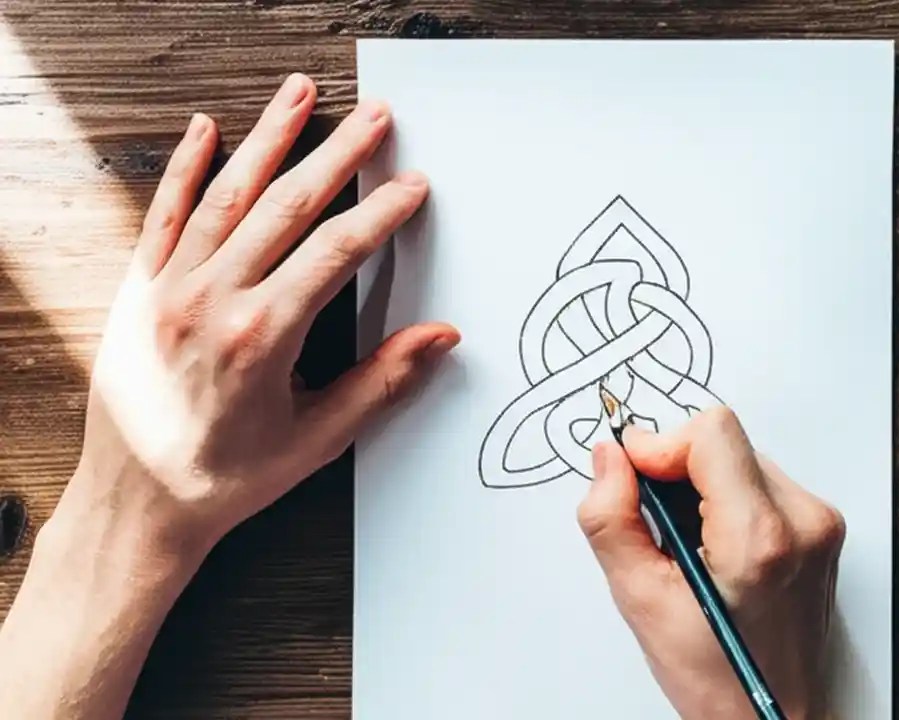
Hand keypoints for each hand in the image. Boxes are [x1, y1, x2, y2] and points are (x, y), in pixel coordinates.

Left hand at [52, 72, 458, 564]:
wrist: (136, 504)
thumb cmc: (226, 477)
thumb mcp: (318, 439)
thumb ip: (382, 381)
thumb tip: (440, 337)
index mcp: (262, 337)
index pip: (336, 252)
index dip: (381, 213)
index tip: (412, 185)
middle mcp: (212, 300)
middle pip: (286, 207)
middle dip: (338, 155)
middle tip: (375, 117)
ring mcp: (168, 288)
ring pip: (227, 194)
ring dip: (269, 138)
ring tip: (301, 93)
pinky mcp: (138, 289)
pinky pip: (164, 214)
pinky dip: (186, 167)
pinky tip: (205, 129)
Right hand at [578, 407, 844, 719]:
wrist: (775, 717)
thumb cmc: (718, 679)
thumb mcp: (642, 601)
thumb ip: (613, 520)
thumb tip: (609, 459)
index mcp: (760, 538)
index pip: (712, 432)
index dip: (661, 445)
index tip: (634, 476)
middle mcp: (803, 520)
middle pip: (725, 443)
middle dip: (678, 471)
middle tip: (659, 526)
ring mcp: (820, 523)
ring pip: (742, 459)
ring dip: (704, 487)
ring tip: (691, 548)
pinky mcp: (823, 527)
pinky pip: (763, 482)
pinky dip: (730, 501)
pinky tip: (718, 550)